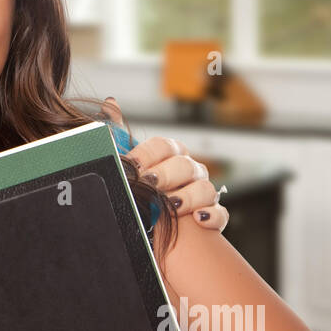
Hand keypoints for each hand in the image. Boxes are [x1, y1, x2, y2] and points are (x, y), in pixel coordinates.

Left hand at [101, 96, 227, 229]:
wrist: (146, 228)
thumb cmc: (138, 194)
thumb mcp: (127, 167)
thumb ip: (119, 137)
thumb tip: (110, 102)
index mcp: (170, 156)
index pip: (164, 146)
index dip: (148, 154)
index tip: (131, 165)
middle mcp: (189, 171)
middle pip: (185, 165)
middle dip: (166, 174)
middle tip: (149, 184)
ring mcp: (203, 193)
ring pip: (205, 188)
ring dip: (188, 197)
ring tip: (171, 205)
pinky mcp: (211, 217)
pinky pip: (220, 214)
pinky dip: (212, 216)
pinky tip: (199, 219)